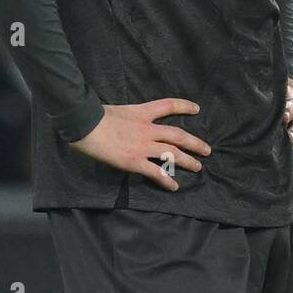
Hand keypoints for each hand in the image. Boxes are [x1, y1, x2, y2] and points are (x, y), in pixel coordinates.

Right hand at [70, 98, 209, 191]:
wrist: (84, 124)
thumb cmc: (94, 115)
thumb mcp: (117, 109)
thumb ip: (128, 117)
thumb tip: (127, 122)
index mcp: (143, 112)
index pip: (168, 106)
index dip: (184, 106)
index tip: (196, 109)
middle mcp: (147, 129)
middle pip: (178, 135)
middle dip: (194, 143)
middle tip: (207, 150)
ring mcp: (142, 146)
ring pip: (172, 154)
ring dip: (187, 161)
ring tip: (198, 167)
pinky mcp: (134, 161)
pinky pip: (155, 172)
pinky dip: (166, 180)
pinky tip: (174, 186)